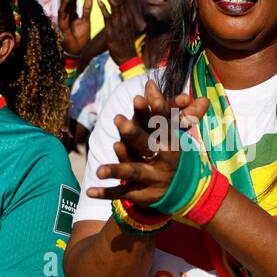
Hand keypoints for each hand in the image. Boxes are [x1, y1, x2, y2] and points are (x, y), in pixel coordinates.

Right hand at [56, 0, 92, 57]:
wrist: (77, 52)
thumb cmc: (80, 38)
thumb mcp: (86, 21)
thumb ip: (87, 9)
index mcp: (72, 11)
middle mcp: (66, 12)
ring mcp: (63, 17)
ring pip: (65, 1)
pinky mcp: (62, 23)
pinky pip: (64, 11)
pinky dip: (67, 3)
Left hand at [86, 80, 210, 205]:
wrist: (187, 190)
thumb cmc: (171, 152)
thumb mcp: (170, 131)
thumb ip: (158, 108)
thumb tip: (149, 82)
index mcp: (170, 140)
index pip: (162, 122)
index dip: (154, 109)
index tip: (140, 95)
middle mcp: (163, 159)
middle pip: (147, 145)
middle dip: (133, 134)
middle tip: (118, 120)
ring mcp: (153, 178)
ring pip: (133, 172)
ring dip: (117, 170)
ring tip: (99, 171)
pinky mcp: (143, 193)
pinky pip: (123, 193)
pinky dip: (106, 193)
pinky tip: (89, 191)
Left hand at [101, 0, 144, 64]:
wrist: (128, 58)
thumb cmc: (125, 44)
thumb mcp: (127, 29)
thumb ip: (124, 19)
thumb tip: (122, 12)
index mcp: (129, 17)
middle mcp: (126, 18)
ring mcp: (120, 24)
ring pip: (115, 6)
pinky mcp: (113, 31)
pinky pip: (108, 18)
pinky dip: (104, 9)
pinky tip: (98, 1)